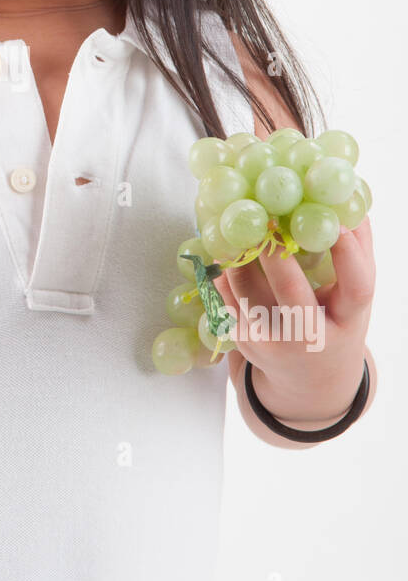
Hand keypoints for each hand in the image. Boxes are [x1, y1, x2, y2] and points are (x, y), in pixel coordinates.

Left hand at [220, 217, 375, 420]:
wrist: (310, 379)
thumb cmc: (336, 322)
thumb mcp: (353, 298)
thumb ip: (358, 253)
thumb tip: (351, 201)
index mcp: (348, 321)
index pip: (357, 288)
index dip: (348, 255)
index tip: (335, 223)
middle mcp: (311, 337)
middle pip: (293, 293)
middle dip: (278, 255)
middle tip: (270, 221)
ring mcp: (273, 343)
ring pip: (248, 293)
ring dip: (240, 255)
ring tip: (241, 227)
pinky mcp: (243, 343)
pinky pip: (225, 299)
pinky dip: (221, 272)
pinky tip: (223, 250)